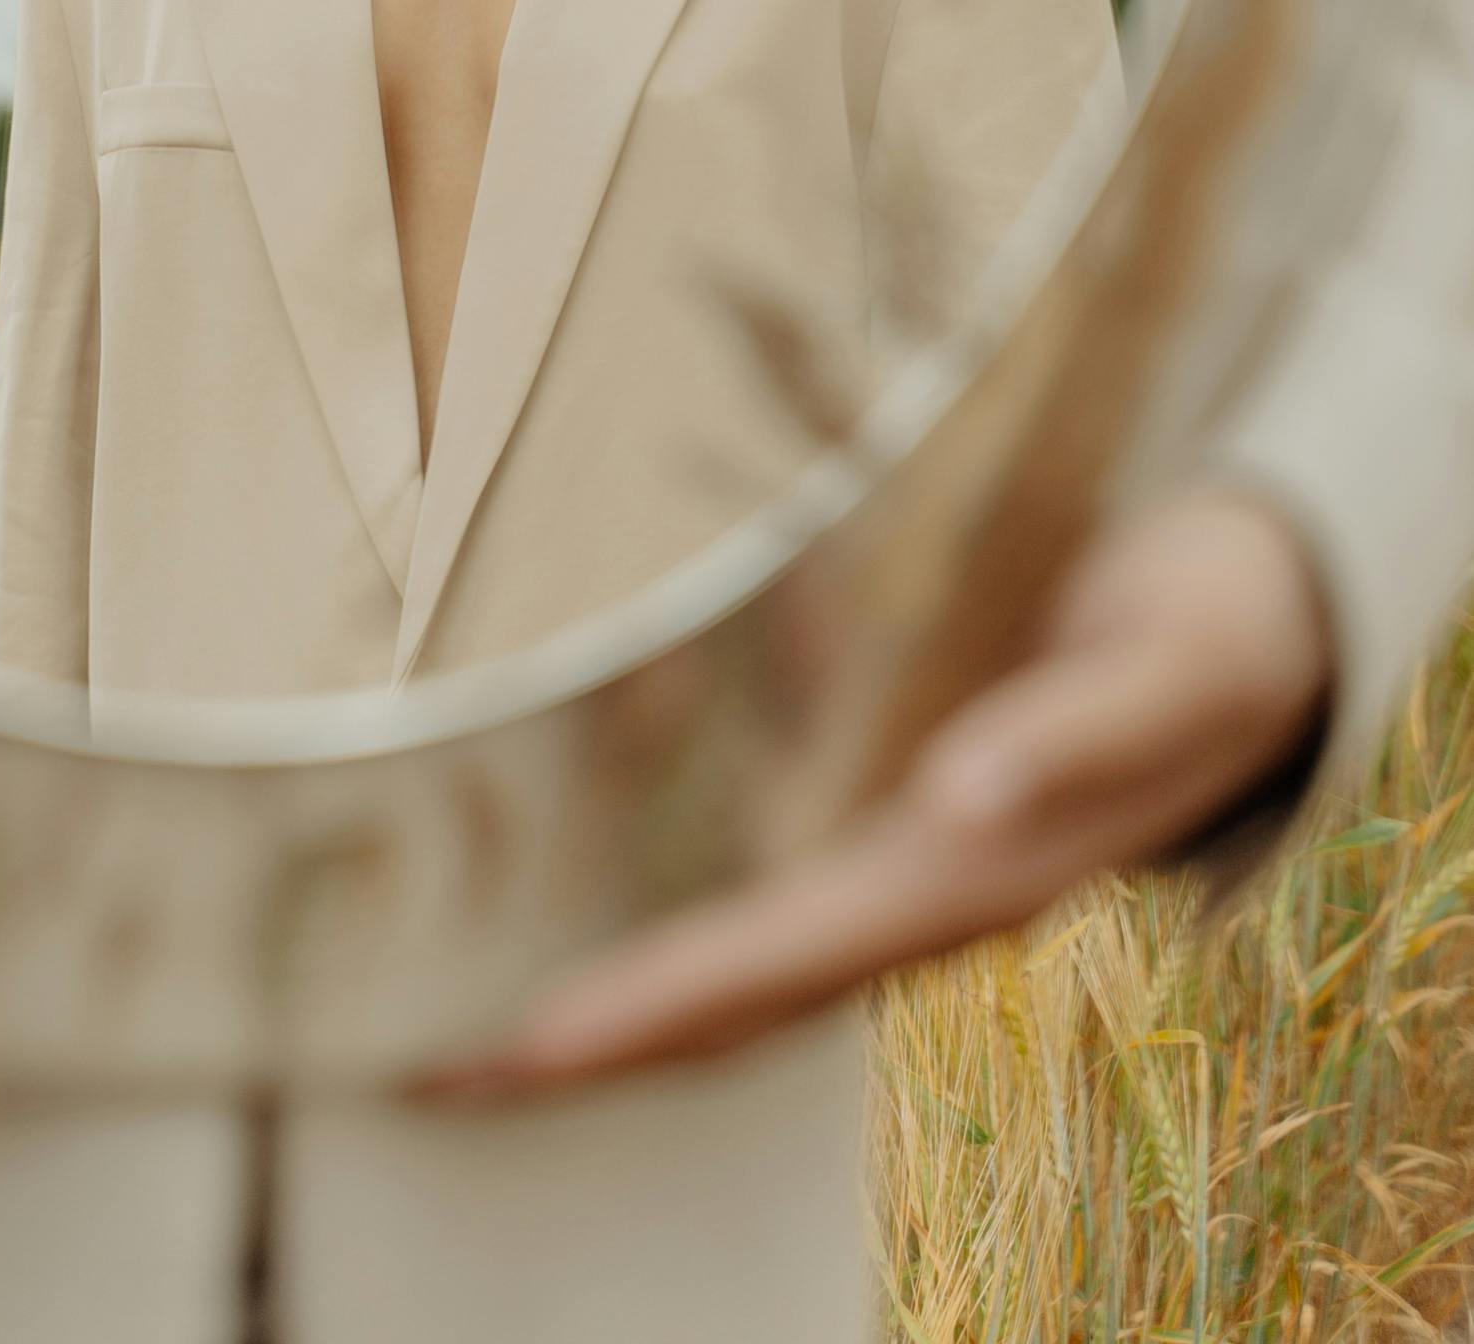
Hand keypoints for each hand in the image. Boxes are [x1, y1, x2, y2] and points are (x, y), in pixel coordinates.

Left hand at [423, 488, 1332, 1098]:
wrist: (1253, 616)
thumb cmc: (1206, 634)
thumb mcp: (1166, 669)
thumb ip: (1074, 734)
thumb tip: (960, 800)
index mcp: (970, 875)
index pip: (779, 961)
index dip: (655, 1006)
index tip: (529, 1044)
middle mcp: (920, 889)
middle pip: (730, 997)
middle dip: (589, 1042)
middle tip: (431, 1068)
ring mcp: (903, 863)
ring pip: (734, 961)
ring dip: (612, 1001)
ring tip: (466, 1024)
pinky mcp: (890, 806)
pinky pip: (758, 891)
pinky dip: (666, 924)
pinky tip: (580, 905)